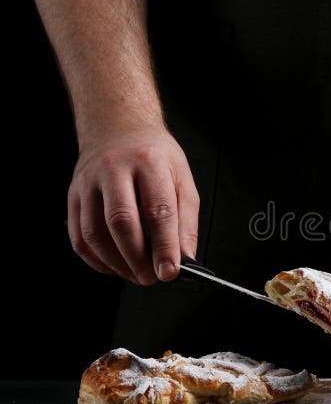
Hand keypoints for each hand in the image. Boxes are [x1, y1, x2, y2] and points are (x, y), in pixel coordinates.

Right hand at [68, 125, 199, 284]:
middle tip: (151, 278)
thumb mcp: (182, 178)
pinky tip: (114, 265)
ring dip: (116, 263)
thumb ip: (185, 220)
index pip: (157, 210)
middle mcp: (115, 168)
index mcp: (149, 162)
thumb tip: (185, 258)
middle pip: (122, 222)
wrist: (118, 126)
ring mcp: (88, 181)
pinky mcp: (73, 194)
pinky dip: (97, 259)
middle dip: (138, 258)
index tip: (170, 271)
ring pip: (95, 232)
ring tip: (136, 274)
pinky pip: (79, 236)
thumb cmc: (154, 156)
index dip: (164, 246)